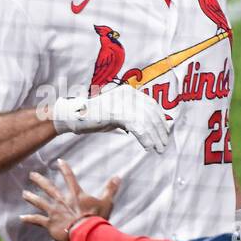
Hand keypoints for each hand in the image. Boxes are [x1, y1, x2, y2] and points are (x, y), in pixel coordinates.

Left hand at [20, 159, 120, 240]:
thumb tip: (118, 176)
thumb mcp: (106, 202)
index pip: (69, 178)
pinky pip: (37, 220)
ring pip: (40, 202)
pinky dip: (29, 219)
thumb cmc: (96, 218)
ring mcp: (54, 212)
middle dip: (40, 180)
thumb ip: (110, 189)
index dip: (64, 168)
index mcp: (75, 195)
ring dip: (32, 197)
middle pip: (49, 188)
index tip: (59, 161)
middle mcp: (62, 201)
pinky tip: (21, 218)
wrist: (86, 233)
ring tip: (24, 193)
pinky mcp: (50, 223)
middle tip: (32, 175)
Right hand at [48, 84, 171, 153]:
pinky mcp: (117, 112)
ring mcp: (122, 102)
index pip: (151, 105)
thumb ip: (131, 117)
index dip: (161, 120)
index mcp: (129, 92)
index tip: (165, 133)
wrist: (75, 117)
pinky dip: (145, 139)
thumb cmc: (94, 118)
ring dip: (155, 137)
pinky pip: (138, 127)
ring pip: (146, 121)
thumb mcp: (117, 114)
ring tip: (158, 149)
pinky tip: (148, 147)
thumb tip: (148, 128)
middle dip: (160, 130)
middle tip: (164, 144)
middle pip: (151, 113)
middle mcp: (128, 94)